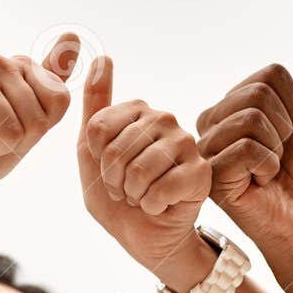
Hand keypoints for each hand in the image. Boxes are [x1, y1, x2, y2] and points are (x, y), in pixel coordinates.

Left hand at [77, 56, 212, 279]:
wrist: (145, 237)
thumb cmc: (117, 194)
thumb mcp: (90, 151)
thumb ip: (94, 106)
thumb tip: (102, 56)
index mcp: (138, 110)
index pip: (97, 128)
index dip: (96, 159)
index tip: (107, 169)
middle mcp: (165, 119)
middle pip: (116, 150)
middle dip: (113, 181)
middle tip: (126, 189)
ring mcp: (187, 143)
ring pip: (138, 170)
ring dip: (132, 195)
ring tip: (142, 196)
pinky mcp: (201, 171)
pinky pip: (161, 188)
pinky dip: (152, 205)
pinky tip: (160, 205)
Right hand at [196, 39, 292, 274]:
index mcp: (236, 103)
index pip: (270, 74)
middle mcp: (214, 121)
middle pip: (257, 92)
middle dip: (286, 126)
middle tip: (282, 156)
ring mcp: (209, 148)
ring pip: (251, 118)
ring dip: (277, 149)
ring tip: (270, 170)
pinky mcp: (211, 176)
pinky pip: (246, 148)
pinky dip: (267, 166)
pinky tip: (261, 184)